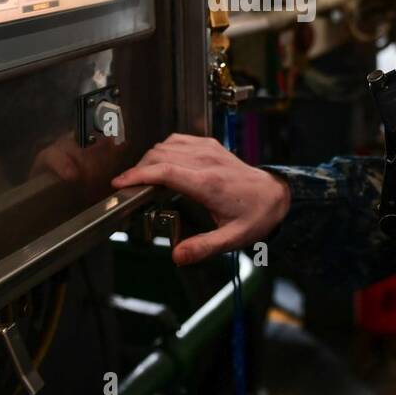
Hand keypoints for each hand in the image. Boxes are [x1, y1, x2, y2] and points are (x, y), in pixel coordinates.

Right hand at [111, 133, 290, 265]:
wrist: (275, 196)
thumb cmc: (255, 216)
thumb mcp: (232, 239)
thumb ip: (203, 248)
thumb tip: (178, 255)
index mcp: (209, 183)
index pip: (164, 171)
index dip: (138, 175)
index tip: (120, 182)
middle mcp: (207, 161)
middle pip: (160, 155)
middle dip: (139, 169)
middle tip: (129, 187)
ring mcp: (208, 150)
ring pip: (167, 144)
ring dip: (150, 159)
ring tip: (143, 178)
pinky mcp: (210, 145)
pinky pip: (178, 139)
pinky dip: (164, 149)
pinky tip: (162, 163)